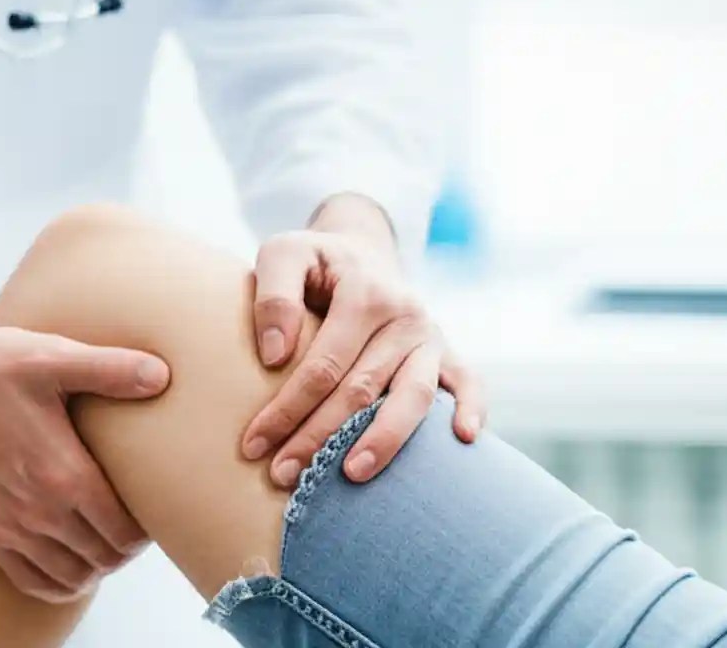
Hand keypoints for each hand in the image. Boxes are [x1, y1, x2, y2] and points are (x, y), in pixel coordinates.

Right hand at [0, 296, 169, 603]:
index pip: (123, 531)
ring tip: (106, 542)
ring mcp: (9, 526)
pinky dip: (58, 581)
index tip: (153, 509)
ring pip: (70, 576)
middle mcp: (39, 512)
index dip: (147, 529)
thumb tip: (161, 374)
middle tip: (136, 523)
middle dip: (127, 548)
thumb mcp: (53, 358)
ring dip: (96, 567)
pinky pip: (29, 579)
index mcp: (65, 475)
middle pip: (102, 557)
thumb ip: (110, 368)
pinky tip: (68, 560)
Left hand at [241, 196, 483, 486]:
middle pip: (361, 389)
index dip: (287, 408)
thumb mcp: (282, 254)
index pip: (322, 365)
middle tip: (283, 474)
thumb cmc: (313, 262)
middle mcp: (405, 316)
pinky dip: (472, 409)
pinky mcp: (448, 353)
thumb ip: (273, 294)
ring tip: (353, 474)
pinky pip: (468, 382)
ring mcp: (430, 336)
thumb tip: (274, 356)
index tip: (253, 444)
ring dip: (383, 441)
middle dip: (319, 437)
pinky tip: (464, 440)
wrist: (360, 252)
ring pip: (412, 396)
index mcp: (365, 292)